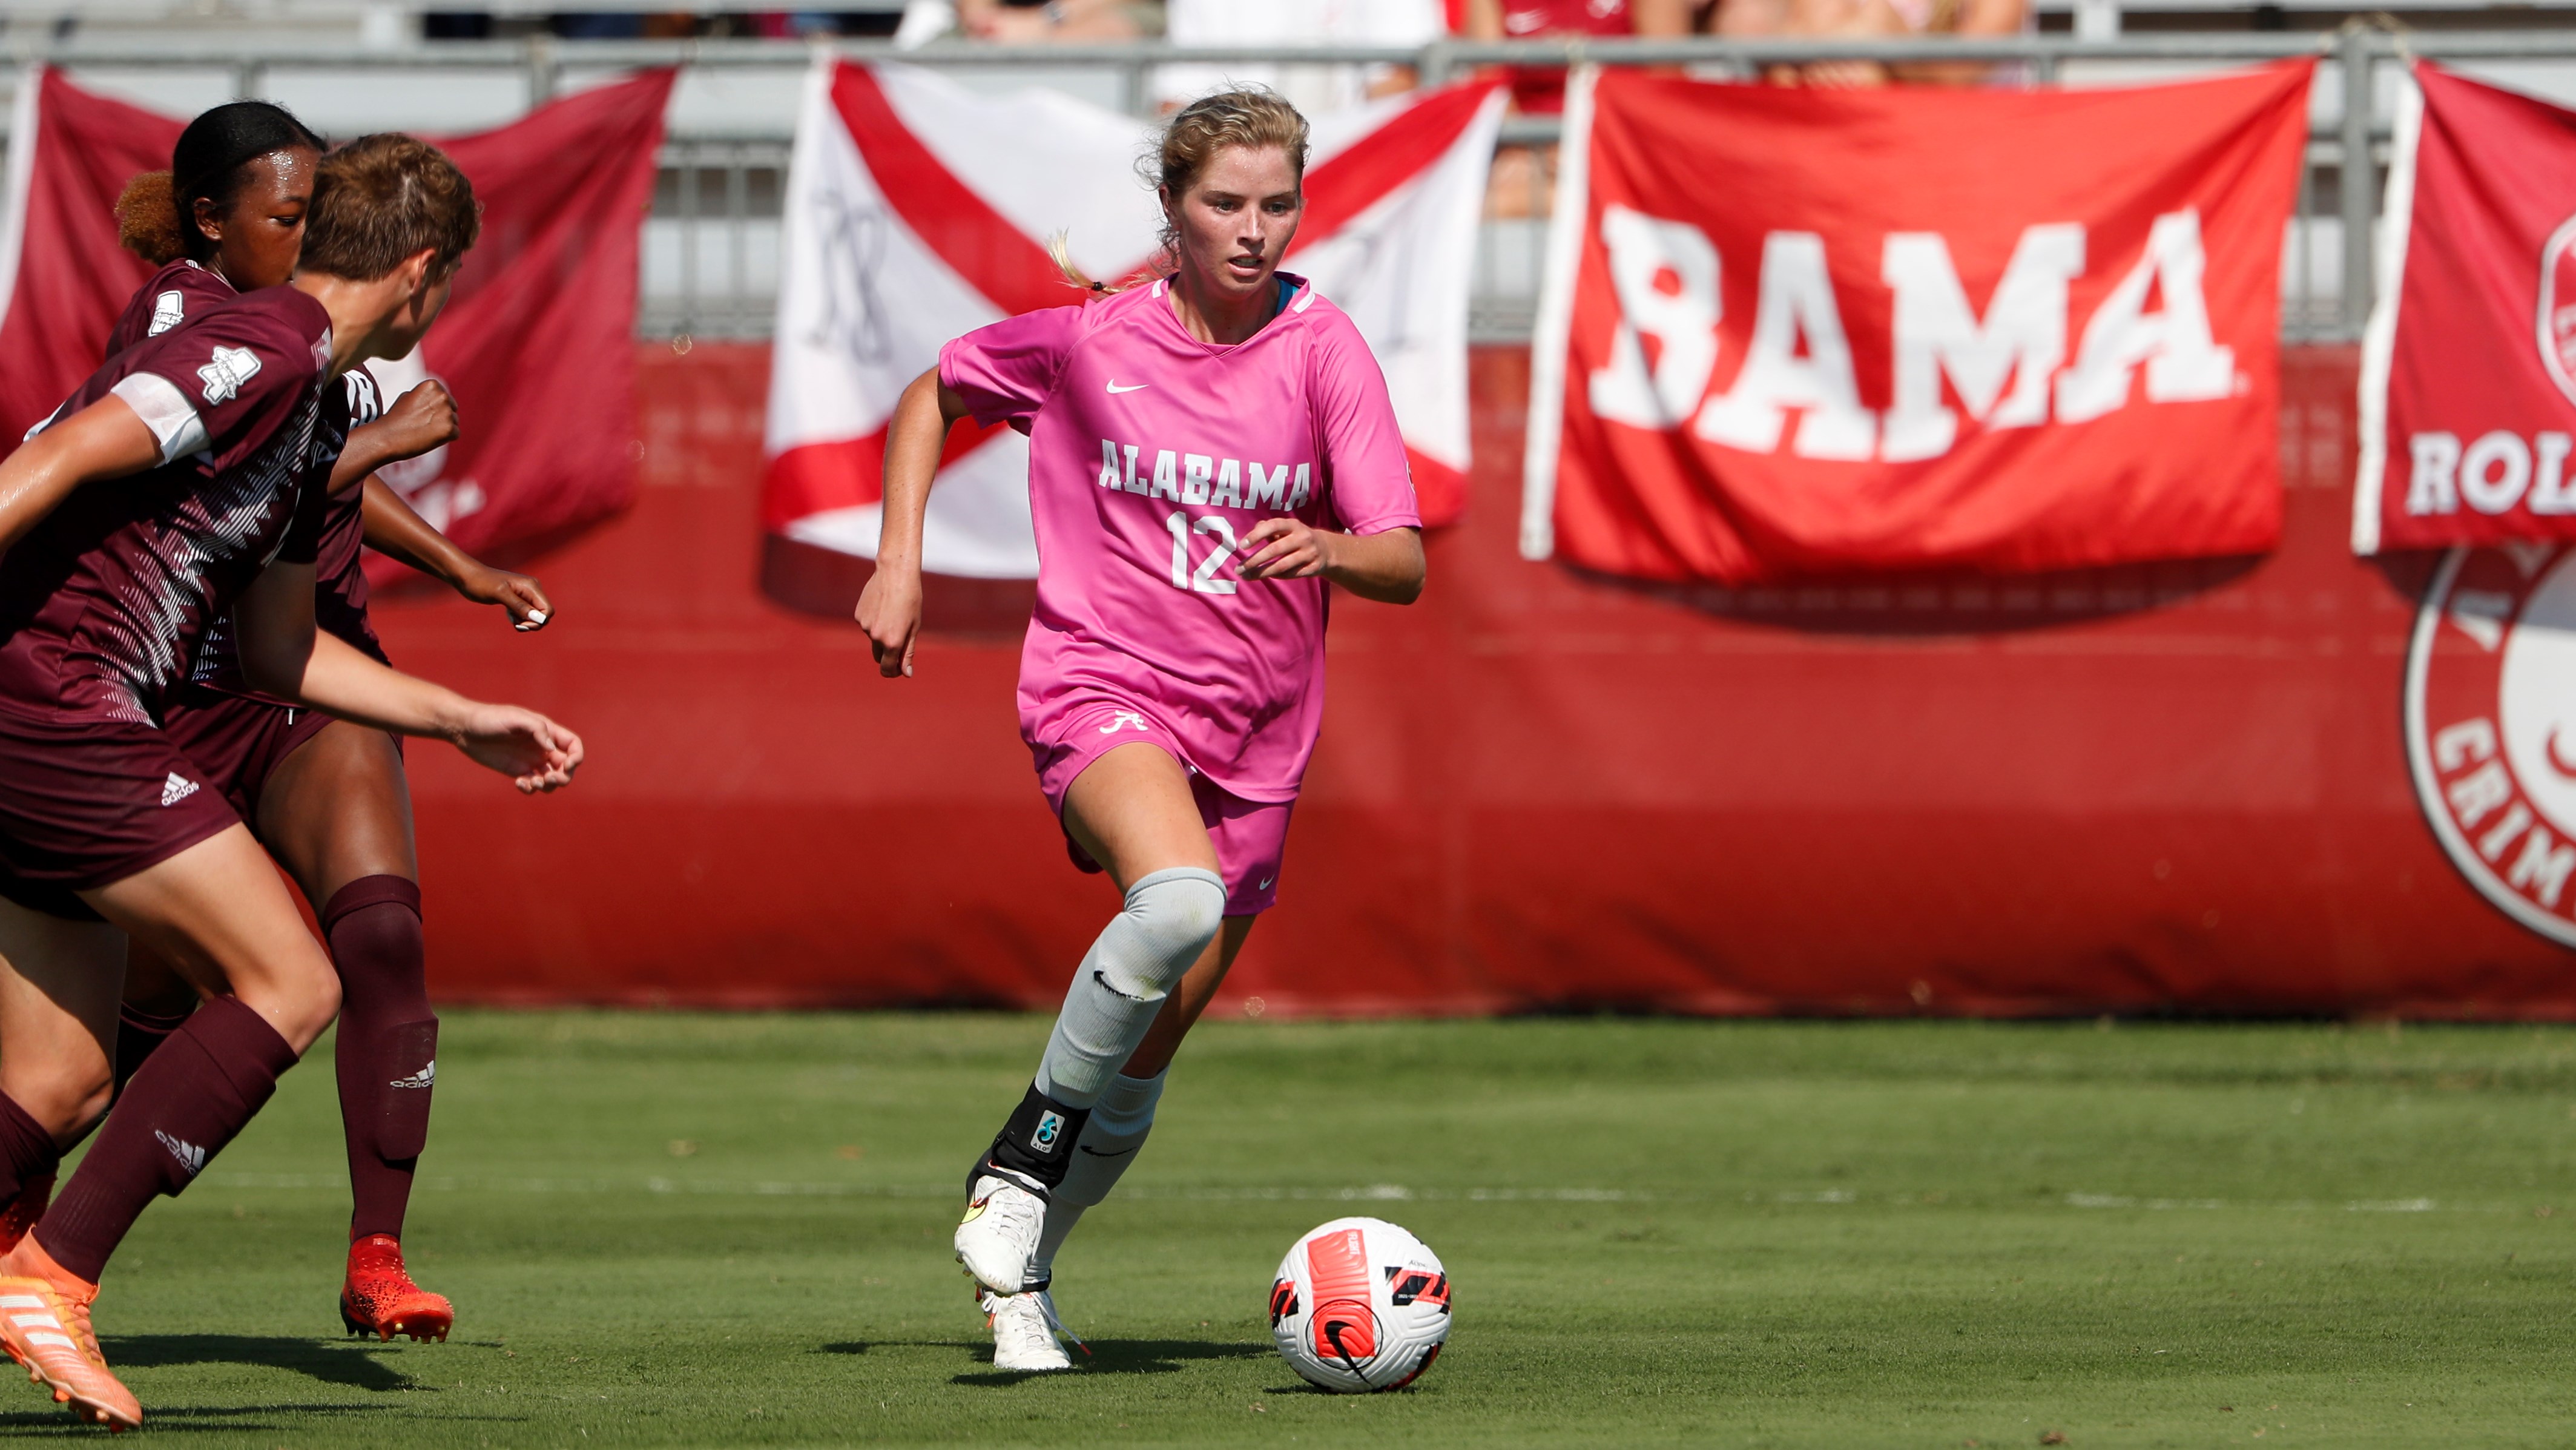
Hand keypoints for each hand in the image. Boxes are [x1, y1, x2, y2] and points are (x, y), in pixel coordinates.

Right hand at [372, 381, 459, 463]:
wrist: (387, 437)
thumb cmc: (396, 417)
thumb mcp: (409, 396)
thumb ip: (426, 394)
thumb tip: (440, 395)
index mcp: (432, 385)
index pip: (445, 397)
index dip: (433, 408)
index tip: (419, 413)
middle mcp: (443, 396)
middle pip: (452, 408)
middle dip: (441, 417)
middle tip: (421, 423)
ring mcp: (447, 413)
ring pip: (454, 421)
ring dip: (443, 427)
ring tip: (423, 430)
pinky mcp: (450, 429)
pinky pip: (455, 433)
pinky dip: (445, 438)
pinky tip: (429, 438)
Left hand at [449, 703, 582, 793]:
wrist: (464, 728)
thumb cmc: (490, 718)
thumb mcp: (515, 718)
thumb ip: (537, 730)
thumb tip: (552, 750)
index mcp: (547, 731)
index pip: (573, 745)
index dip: (576, 757)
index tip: (566, 765)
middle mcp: (542, 747)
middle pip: (566, 767)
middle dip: (563, 776)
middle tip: (548, 778)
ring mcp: (530, 760)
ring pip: (551, 779)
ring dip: (548, 785)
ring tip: (532, 782)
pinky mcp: (516, 771)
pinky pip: (532, 785)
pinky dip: (530, 789)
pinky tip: (518, 783)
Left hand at [456, 562, 552, 630]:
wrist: (467, 576)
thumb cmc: (481, 582)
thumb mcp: (500, 594)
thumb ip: (519, 605)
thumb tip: (538, 618)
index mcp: (531, 587)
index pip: (547, 610)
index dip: (538, 621)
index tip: (522, 624)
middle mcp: (531, 590)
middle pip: (543, 614)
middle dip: (532, 623)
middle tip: (516, 624)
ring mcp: (525, 595)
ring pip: (534, 616)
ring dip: (524, 622)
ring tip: (510, 617)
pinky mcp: (517, 599)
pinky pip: (525, 614)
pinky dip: (519, 619)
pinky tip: (508, 614)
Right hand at [856, 564, 922, 677]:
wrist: (895, 573)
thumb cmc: (911, 600)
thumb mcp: (914, 627)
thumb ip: (908, 652)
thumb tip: (906, 674)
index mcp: (892, 642)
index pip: (887, 669)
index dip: (893, 672)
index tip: (899, 669)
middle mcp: (875, 636)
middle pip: (878, 657)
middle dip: (888, 656)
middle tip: (900, 642)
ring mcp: (864, 626)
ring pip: (873, 638)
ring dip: (882, 633)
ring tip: (893, 613)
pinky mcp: (858, 615)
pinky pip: (867, 625)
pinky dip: (874, 621)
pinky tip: (883, 606)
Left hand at [1237, 516, 1335, 581]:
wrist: (1326, 549)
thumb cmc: (1296, 537)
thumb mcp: (1286, 529)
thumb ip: (1268, 528)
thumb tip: (1251, 532)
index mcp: (1293, 525)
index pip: (1273, 526)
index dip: (1257, 535)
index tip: (1242, 546)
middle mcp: (1303, 537)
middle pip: (1275, 549)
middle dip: (1255, 560)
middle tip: (1239, 569)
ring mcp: (1310, 553)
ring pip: (1282, 565)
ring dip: (1262, 572)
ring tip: (1247, 576)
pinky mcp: (1313, 567)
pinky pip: (1291, 574)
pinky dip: (1277, 576)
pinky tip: (1266, 576)